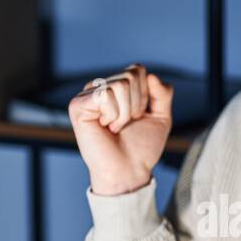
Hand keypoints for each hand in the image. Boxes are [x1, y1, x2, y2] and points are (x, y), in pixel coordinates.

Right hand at [68, 64, 172, 195]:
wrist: (128, 171)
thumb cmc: (140, 148)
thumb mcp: (161, 117)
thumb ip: (162, 94)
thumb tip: (152, 75)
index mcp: (116, 88)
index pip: (137, 70)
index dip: (145, 94)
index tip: (137, 117)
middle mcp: (100, 88)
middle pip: (130, 75)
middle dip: (136, 104)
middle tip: (125, 124)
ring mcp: (87, 96)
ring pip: (120, 85)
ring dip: (125, 113)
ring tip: (115, 127)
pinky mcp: (78, 105)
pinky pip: (105, 94)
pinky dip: (113, 115)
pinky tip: (104, 127)